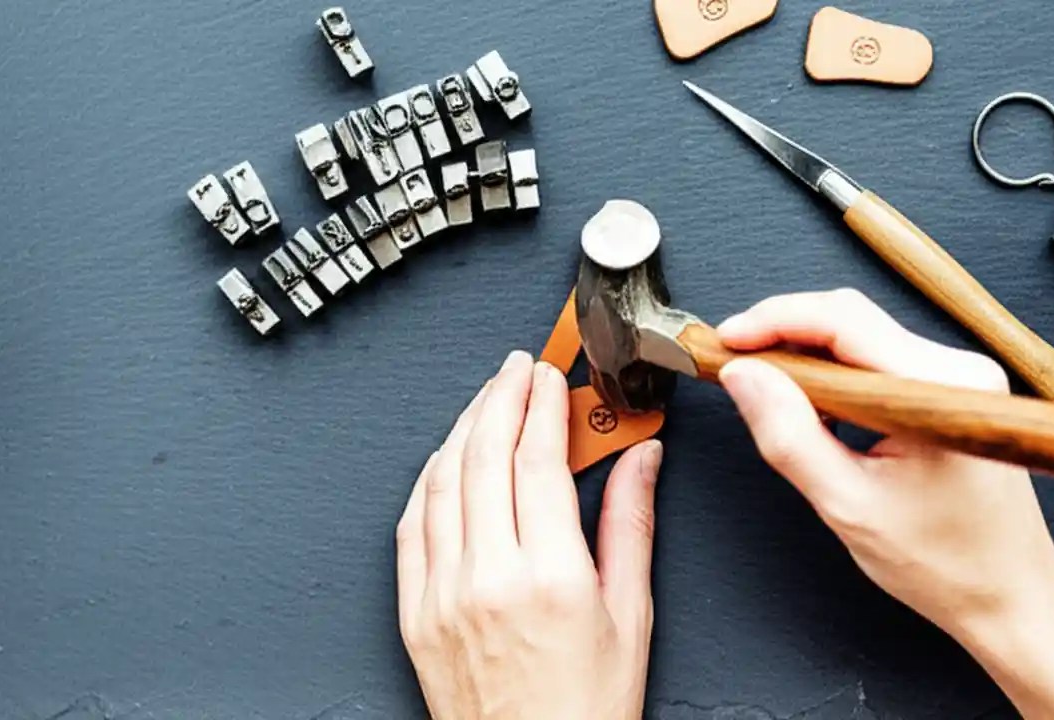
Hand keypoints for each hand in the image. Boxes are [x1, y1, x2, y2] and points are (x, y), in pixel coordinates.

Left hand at [396, 351, 663, 719]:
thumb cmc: (587, 708)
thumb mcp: (630, 616)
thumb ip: (631, 525)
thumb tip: (641, 458)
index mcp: (552, 577)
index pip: (537, 460)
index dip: (542, 405)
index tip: (551, 375)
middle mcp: (489, 578)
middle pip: (484, 457)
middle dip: (501, 398)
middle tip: (518, 368)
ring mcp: (443, 594)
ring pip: (442, 482)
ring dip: (463, 428)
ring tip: (487, 398)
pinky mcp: (415, 612)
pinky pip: (412, 525)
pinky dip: (429, 479)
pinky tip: (448, 457)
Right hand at [717, 289, 1053, 633]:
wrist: (1009, 594)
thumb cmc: (945, 563)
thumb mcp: (847, 505)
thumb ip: (789, 435)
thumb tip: (744, 376)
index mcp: (940, 388)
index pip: (842, 321)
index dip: (774, 321)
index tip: (726, 340)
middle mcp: (958, 367)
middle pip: (850, 319)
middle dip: (783, 334)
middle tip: (734, 363)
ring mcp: (959, 374)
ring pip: (860, 337)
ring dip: (806, 355)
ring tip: (765, 389)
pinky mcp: (950, 388)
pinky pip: (877, 359)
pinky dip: (834, 373)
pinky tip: (810, 404)